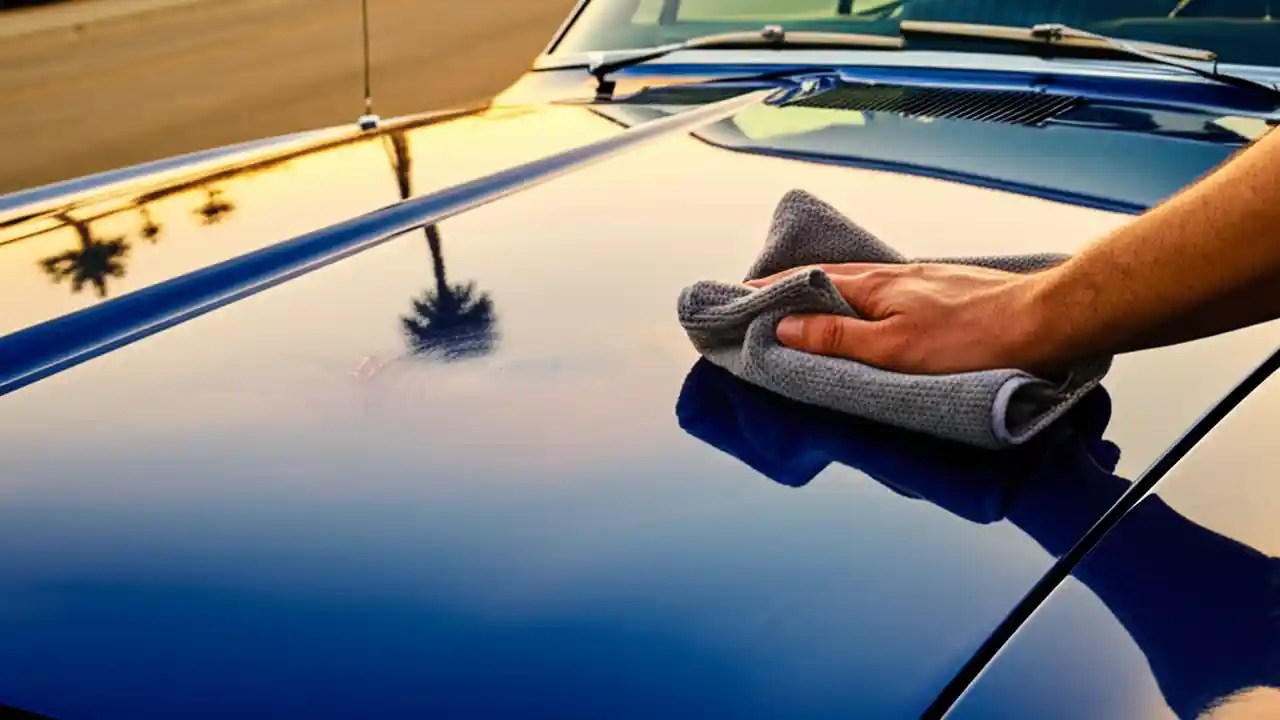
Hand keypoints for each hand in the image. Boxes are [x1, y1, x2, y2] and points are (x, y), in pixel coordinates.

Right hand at [746, 263, 1057, 373]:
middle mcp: (890, 275)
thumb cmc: (972, 339)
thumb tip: (785, 326)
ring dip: (819, 292)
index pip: (803, 282)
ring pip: (853, 283)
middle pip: (824, 276)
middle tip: (754, 301)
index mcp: (872, 286)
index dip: (766, 292)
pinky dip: (852, 298)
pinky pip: (879, 291)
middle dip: (786, 287)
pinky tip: (858, 309)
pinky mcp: (938, 291)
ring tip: (795, 304)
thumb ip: (835, 338)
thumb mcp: (892, 349)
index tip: (734, 300)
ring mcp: (916, 281)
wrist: (1042, 321)